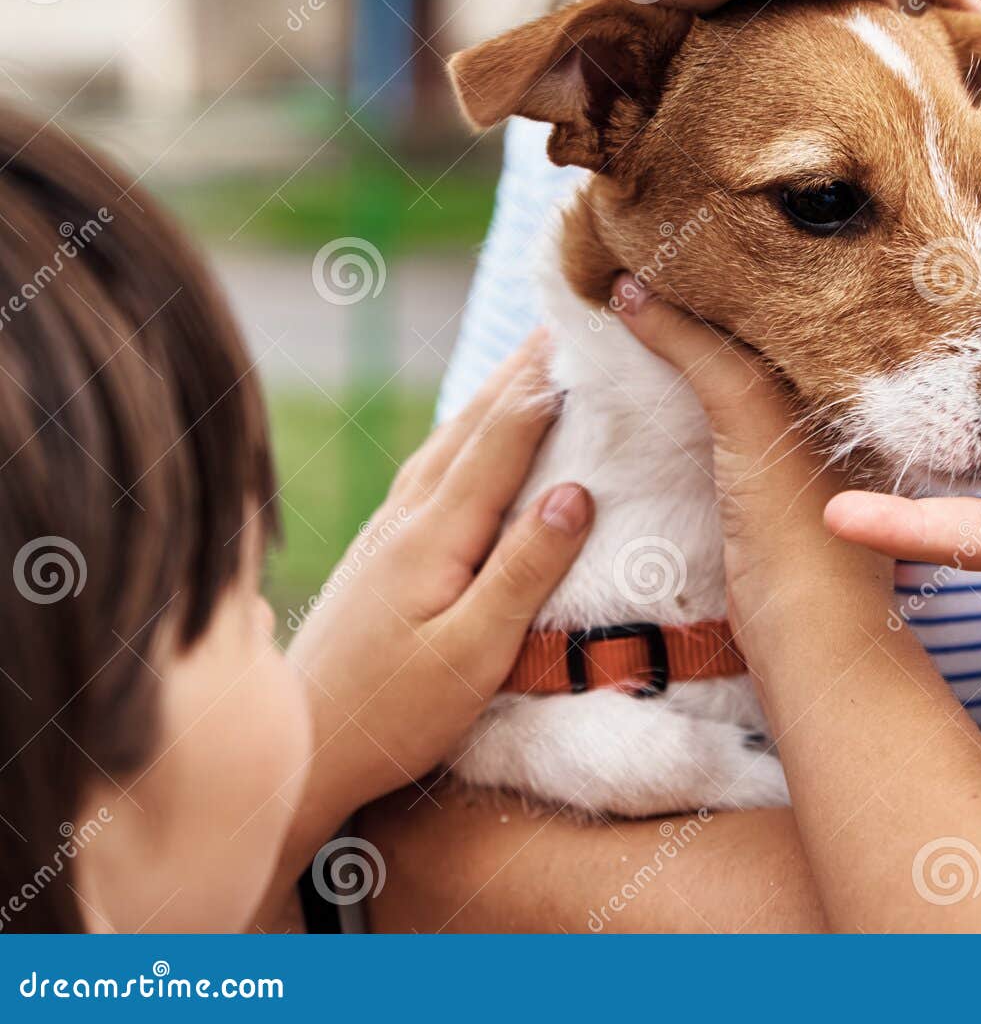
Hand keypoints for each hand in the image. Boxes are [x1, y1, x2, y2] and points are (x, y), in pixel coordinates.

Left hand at [284, 332, 592, 843]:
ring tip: (527, 364)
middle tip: (564, 323)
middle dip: (519, 372)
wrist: (299, 753)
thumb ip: (524, 571)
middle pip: (471, 427)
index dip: (546, 385)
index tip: (585, 335)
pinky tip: (467, 443)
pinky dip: (463, 438)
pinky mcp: (378, 557)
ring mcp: (385, 535)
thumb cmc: (394, 715)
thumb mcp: (474, 653)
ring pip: (446, 445)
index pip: (502, 439)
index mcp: (435, 534)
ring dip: (490, 398)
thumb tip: (576, 491)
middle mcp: (405, 519)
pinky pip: (431, 472)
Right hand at [608, 273, 891, 640]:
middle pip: (756, 336)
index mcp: (848, 378)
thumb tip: (630, 289)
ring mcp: (795, 450)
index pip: (784, 302)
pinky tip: (640, 380)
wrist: (803, 631)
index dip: (732, 273)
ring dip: (685, 352)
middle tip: (637, 265)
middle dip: (703, 306)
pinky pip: (715, 424)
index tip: (673, 240)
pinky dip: (680, 399)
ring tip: (626, 308)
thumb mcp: (753, 412)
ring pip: (732, 380)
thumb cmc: (800, 522)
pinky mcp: (760, 489)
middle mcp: (827, 409)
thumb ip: (700, 349)